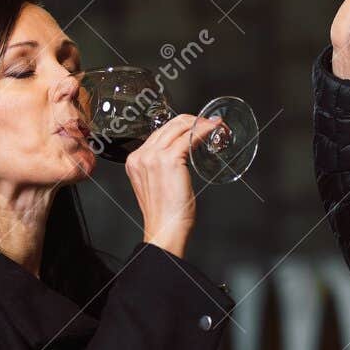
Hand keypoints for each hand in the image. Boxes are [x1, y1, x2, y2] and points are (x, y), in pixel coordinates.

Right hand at [126, 114, 223, 258]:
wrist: (165, 229)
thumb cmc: (165, 214)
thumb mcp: (157, 185)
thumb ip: (161, 169)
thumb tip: (181, 156)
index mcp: (135, 160)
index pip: (159, 133)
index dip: (180, 126)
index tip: (195, 126)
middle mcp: (141, 155)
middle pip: (168, 125)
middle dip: (192, 120)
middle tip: (208, 124)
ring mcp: (154, 156)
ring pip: (179, 127)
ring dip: (200, 123)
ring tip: (214, 126)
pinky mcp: (169, 160)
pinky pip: (189, 137)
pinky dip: (204, 130)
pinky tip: (213, 130)